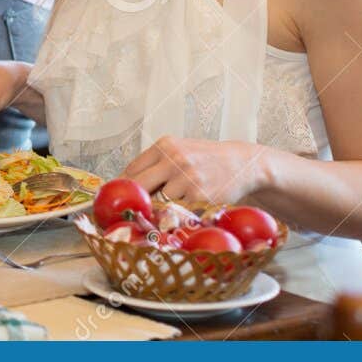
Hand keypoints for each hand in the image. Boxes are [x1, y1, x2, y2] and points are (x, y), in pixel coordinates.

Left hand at [121, 136, 268, 204]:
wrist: (244, 164)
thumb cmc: (206, 160)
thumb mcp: (179, 151)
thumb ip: (155, 164)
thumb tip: (125, 184)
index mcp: (165, 146)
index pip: (132, 170)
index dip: (122, 187)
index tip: (117, 198)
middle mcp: (175, 159)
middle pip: (139, 186)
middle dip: (133, 201)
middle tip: (130, 212)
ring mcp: (188, 178)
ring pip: (159, 202)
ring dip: (160, 209)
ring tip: (171, 208)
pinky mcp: (200, 197)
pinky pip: (179, 211)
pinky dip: (178, 215)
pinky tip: (186, 210)